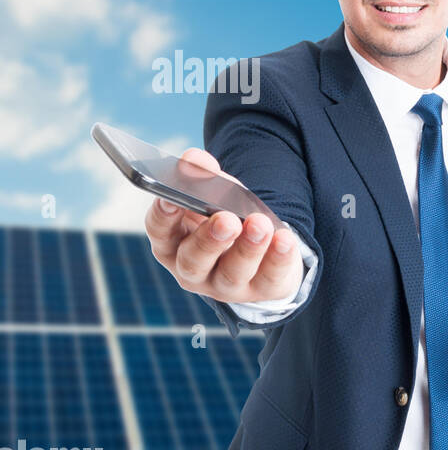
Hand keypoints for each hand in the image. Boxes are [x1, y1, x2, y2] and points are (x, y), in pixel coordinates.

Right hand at [144, 148, 303, 303]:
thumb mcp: (218, 196)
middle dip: (210, 240)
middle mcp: (192, 270)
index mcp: (173, 242)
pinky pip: (269, 278)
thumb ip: (205, 177)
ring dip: (247, 248)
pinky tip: (284, 239)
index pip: (159, 230)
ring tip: (260, 224)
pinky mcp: (260, 292)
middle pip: (193, 260)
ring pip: (232, 273)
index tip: (172, 197)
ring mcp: (225, 286)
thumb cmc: (230, 219)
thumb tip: (193, 157)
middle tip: (227, 220)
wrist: (264, 253)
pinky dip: (278, 258)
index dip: (163, 214)